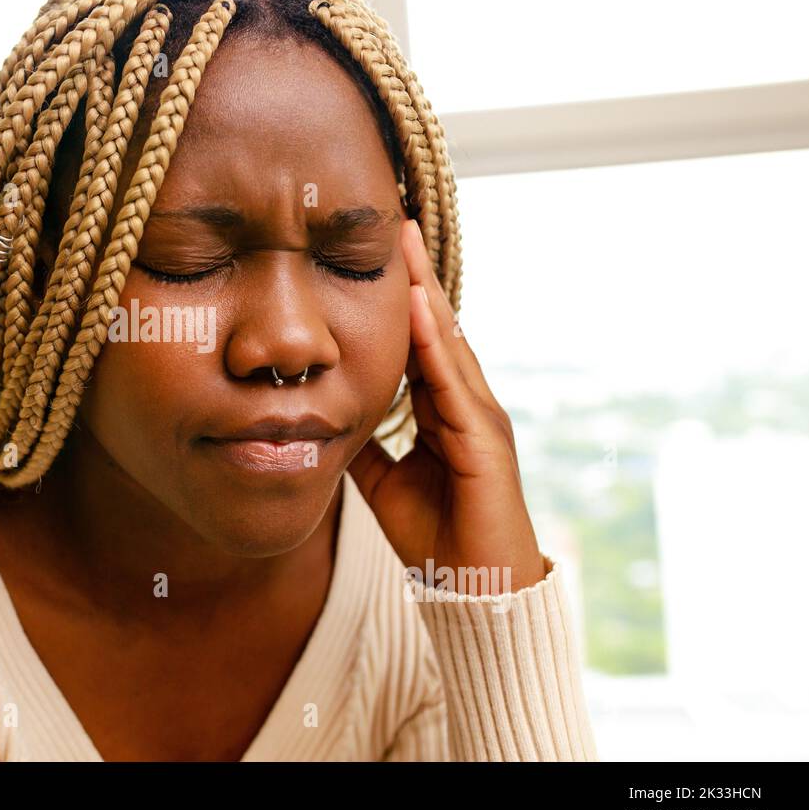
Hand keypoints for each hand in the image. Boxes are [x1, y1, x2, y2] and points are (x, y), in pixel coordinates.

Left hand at [347, 218, 546, 594]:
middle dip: (416, 275)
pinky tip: (421, 307)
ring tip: (405, 242)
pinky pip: (454, 382)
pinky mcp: (485, 440)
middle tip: (394, 221)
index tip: (378, 253)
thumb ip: (362, 445)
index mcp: (443, 410)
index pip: (419, 340)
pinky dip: (436, 343)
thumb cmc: (435, 536)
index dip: (402, 297)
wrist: (476, 588)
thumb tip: (323, 418)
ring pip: (449, 341)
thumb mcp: (383, 482)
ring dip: (426, 290)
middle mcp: (465, 403)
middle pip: (438, 326)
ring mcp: (479, 417)